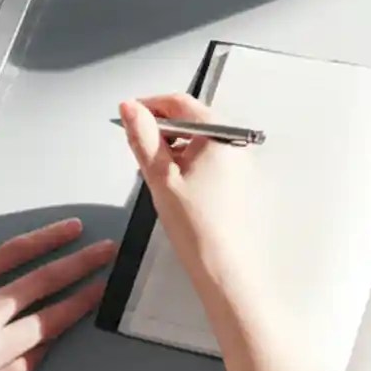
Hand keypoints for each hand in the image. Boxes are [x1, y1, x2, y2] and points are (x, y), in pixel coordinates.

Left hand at [0, 219, 114, 370]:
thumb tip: (44, 346)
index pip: (50, 320)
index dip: (81, 302)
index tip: (104, 288)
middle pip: (42, 285)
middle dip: (79, 266)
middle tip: (108, 252)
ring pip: (17, 261)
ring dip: (51, 243)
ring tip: (77, 231)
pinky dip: (13, 246)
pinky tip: (32, 239)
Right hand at [118, 95, 257, 288]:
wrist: (225, 268)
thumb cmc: (198, 227)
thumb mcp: (160, 176)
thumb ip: (142, 137)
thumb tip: (131, 109)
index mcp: (220, 134)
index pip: (181, 102)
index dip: (151, 105)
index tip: (131, 114)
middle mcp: (235, 142)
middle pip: (192, 119)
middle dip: (162, 128)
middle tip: (139, 146)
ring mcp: (240, 161)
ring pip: (199, 139)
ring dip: (174, 146)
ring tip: (156, 171)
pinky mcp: (239, 179)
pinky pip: (210, 157)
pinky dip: (189, 161)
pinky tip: (176, 183)